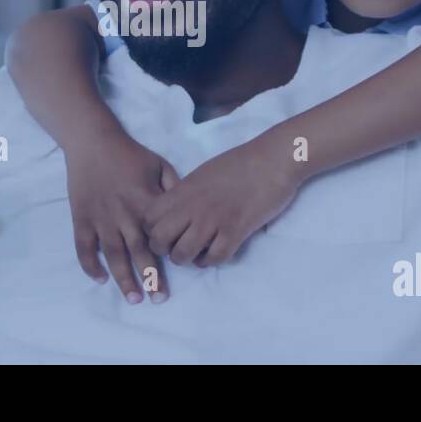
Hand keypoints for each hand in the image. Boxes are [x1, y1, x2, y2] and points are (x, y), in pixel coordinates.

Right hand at [62, 132, 178, 303]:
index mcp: (144, 201)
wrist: (92, 141)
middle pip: (138, 251)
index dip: (169, 255)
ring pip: (113, 254)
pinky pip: (84, 246)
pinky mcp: (81, 218)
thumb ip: (175, 189)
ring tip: (133, 299)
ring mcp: (100, 218)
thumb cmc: (130, 154)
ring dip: (123, 278)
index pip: (159, 235)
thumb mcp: (160, 165)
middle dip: (149, 277)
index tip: (180, 271)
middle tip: (158, 299)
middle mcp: (123, 214)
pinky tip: (100, 279)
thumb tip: (189, 212)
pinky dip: (90, 264)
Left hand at [144, 135, 299, 266]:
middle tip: (177, 247)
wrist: (272, 160)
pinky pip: (214, 258)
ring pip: (182, 254)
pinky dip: (211, 261)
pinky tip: (214, 254)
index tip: (164, 231)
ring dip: (186, 259)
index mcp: (183, 190)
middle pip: (159, 239)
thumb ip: (185, 193)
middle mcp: (193, 206)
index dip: (151, 230)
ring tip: (196, 253)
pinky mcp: (235, 231)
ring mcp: (213, 220)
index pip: (148, 217)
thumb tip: (175, 211)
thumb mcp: (202, 174)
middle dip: (163, 249)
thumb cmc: (239, 163)